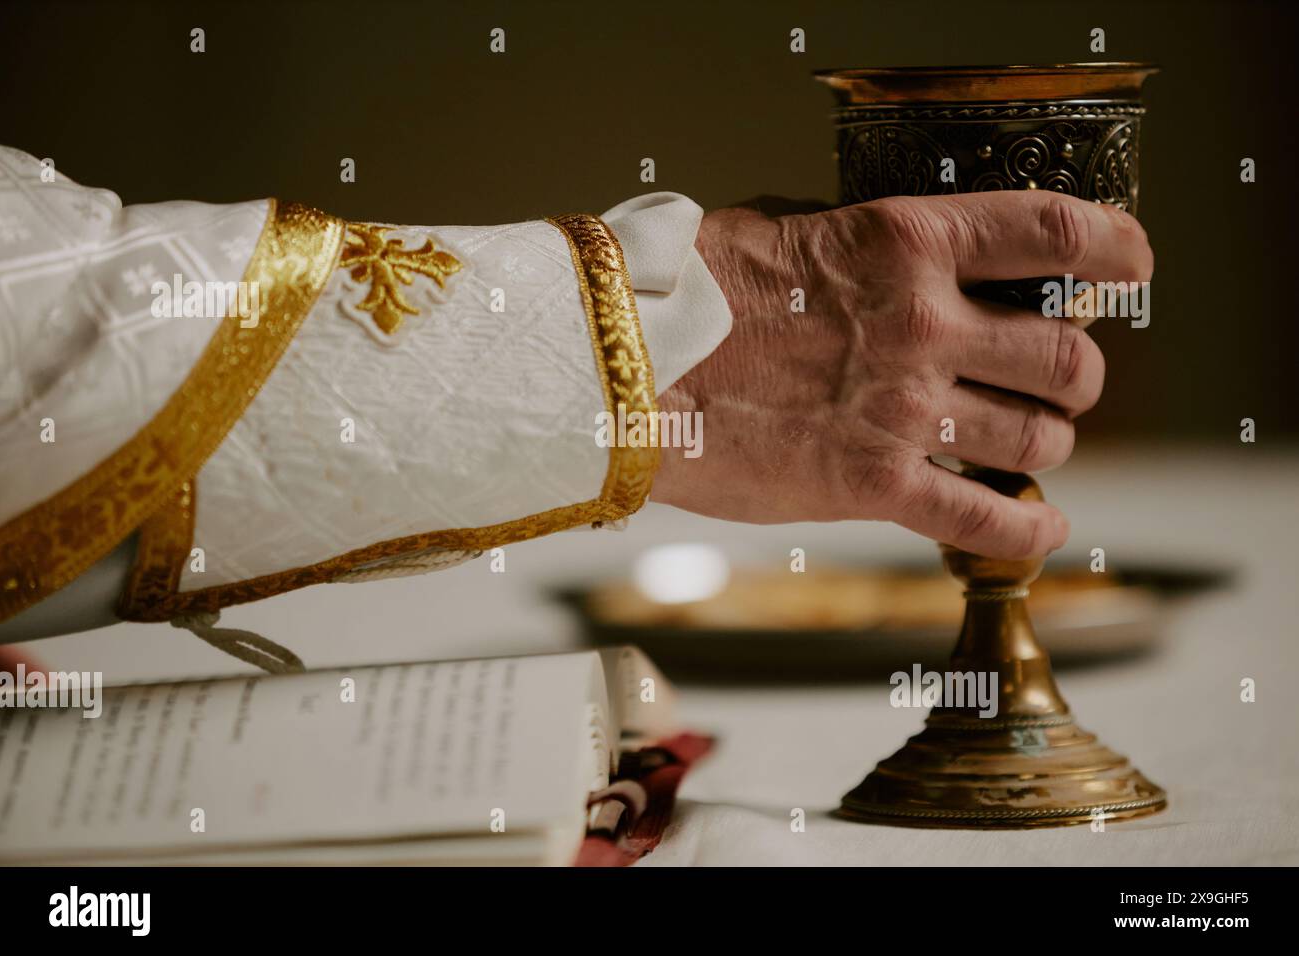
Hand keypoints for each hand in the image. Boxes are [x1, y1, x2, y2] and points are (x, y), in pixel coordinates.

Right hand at [650, 191, 1152, 558]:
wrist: (623, 370)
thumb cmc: (688, 292)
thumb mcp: (787, 229)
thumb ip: (866, 248)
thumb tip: (913, 262)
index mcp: (906, 245)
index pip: (1054, 234)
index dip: (1115, 251)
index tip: (1129, 265)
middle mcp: (923, 325)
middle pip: (1066, 360)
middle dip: (1076, 378)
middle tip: (1058, 384)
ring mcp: (903, 410)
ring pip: (1038, 440)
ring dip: (1045, 445)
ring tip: (1023, 446)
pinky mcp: (873, 486)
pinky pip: (988, 520)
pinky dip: (1028, 533)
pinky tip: (1037, 530)